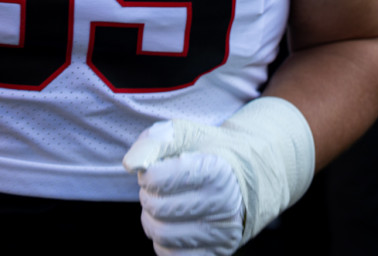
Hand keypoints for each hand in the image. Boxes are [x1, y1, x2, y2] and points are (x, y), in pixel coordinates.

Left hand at [126, 130, 243, 255]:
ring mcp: (221, 233)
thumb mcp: (184, 133)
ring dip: (151, 220)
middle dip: (147, 196)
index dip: (147, 173)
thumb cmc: (208, 151)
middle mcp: (222, 204)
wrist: (246, 175)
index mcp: (215, 170)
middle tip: (157, 188)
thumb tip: (130, 165)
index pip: (157, 179)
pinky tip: (172, 225)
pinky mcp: (218, 253)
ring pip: (162, 236)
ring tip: (163, 205)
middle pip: (157, 208)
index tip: (156, 168)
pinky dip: (163, 243)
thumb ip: (153, 142)